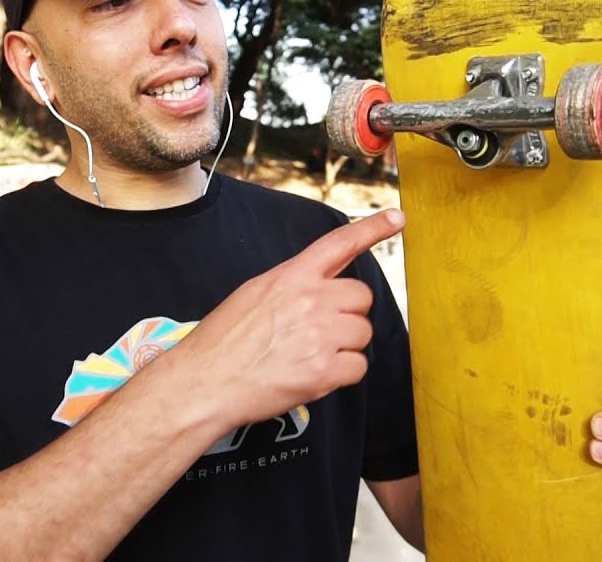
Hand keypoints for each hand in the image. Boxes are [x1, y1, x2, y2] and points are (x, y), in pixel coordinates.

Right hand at [176, 209, 406, 428]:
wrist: (203, 383)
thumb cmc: (224, 342)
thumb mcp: (255, 293)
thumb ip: (295, 284)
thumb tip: (322, 285)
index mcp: (292, 277)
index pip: (340, 243)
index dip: (373, 228)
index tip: (397, 218)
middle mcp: (311, 300)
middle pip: (362, 296)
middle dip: (348, 313)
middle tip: (318, 330)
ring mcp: (320, 336)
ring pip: (363, 333)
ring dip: (346, 345)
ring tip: (310, 354)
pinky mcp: (324, 371)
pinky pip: (359, 367)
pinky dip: (342, 374)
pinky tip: (314, 374)